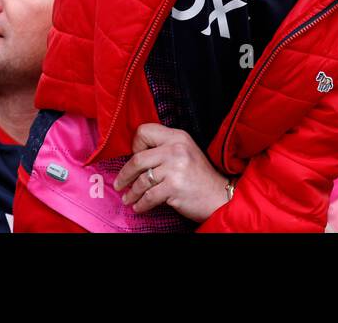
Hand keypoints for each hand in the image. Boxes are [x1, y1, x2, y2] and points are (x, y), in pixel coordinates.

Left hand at [114, 123, 228, 222]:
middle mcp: (176, 149)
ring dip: (131, 193)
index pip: (144, 131)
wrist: (218, 196)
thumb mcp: (184, 152)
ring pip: (141, 180)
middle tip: (119, 183)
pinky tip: (139, 207)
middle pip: (137, 159)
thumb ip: (164, 149)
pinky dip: (141, 204)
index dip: (135, 145)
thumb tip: (135, 155)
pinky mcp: (174, 187)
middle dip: (124, 174)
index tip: (134, 159)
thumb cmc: (199, 176)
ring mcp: (175, 168)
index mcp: (177, 136)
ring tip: (128, 198)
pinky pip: (148, 196)